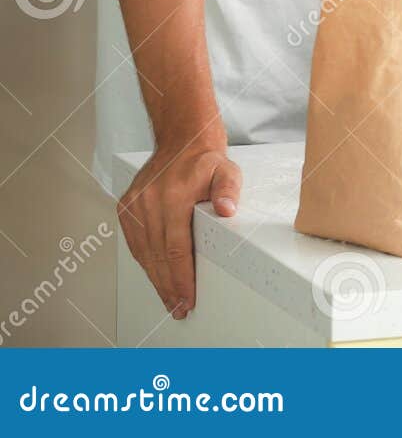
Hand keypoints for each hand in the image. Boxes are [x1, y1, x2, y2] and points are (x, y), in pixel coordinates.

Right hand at [116, 140, 239, 319]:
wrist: (182, 139)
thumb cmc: (206, 160)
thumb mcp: (227, 170)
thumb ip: (229, 190)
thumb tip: (227, 209)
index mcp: (171, 198)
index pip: (175, 249)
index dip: (180, 278)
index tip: (187, 298)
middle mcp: (148, 203)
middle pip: (157, 257)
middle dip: (168, 287)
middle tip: (179, 308)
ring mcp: (134, 205)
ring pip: (143, 252)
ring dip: (155, 278)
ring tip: (168, 299)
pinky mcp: (126, 207)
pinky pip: (135, 242)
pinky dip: (145, 261)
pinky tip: (155, 275)